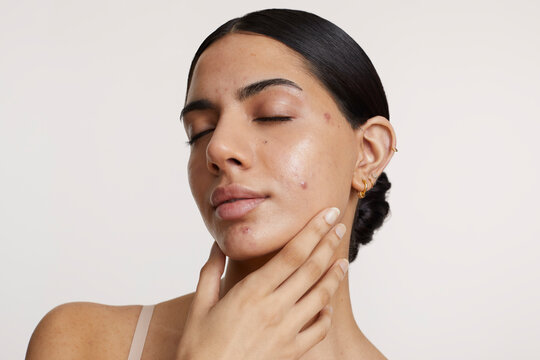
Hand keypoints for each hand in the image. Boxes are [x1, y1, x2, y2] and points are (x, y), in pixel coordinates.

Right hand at [176, 207, 348, 359]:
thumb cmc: (199, 347)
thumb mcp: (200, 305)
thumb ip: (211, 271)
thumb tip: (218, 245)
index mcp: (252, 292)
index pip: (292, 253)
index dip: (313, 231)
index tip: (326, 214)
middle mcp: (274, 308)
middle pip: (311, 269)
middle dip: (328, 243)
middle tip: (340, 225)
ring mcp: (286, 331)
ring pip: (320, 296)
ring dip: (334, 276)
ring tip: (343, 261)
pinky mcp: (291, 352)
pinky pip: (318, 330)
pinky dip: (326, 314)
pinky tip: (327, 305)